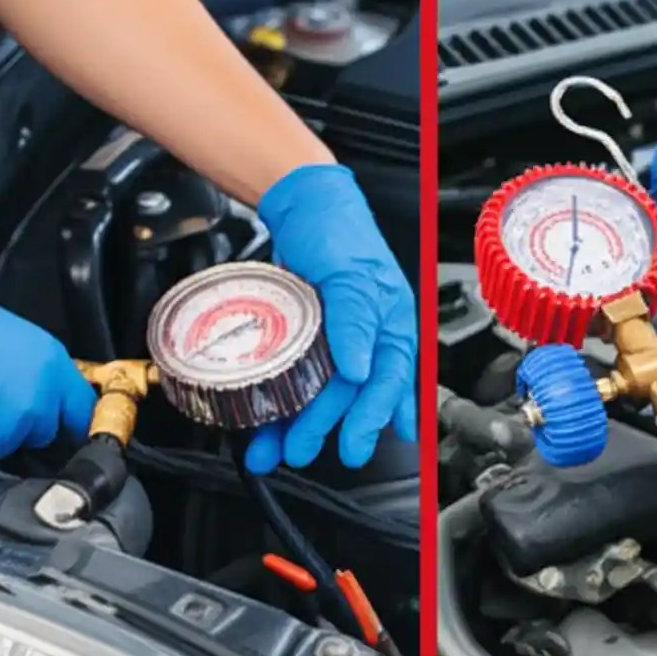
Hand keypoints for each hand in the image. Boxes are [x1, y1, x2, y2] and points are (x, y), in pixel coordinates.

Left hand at [246, 164, 416, 472]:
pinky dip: (279, 404)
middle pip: (348, 395)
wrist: (302, 204)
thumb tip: (360, 368)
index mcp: (391, 326)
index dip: (373, 417)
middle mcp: (366, 339)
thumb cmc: (340, 229)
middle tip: (301, 451)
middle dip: (324, 428)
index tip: (356, 444)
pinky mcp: (305, 338)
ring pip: (319, 394)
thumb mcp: (350, 274)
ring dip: (295, 425)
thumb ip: (356, 320)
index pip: (388, 380)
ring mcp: (335, 340)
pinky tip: (265, 426)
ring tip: (272, 451)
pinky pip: (294, 379)